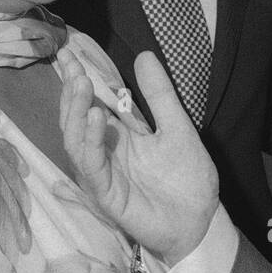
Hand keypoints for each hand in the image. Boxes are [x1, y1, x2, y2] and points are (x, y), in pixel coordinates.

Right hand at [57, 49, 217, 266]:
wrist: (202, 221)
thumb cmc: (187, 179)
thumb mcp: (177, 127)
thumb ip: (160, 96)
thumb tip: (144, 56)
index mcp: (120, 135)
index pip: (93, 102)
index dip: (80, 79)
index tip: (71, 51)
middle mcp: (105, 151)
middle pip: (78, 118)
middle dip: (71, 90)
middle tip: (70, 62)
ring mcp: (104, 173)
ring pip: (76, 140)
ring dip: (76, 112)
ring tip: (81, 84)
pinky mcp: (107, 195)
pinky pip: (91, 166)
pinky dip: (90, 141)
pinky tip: (96, 118)